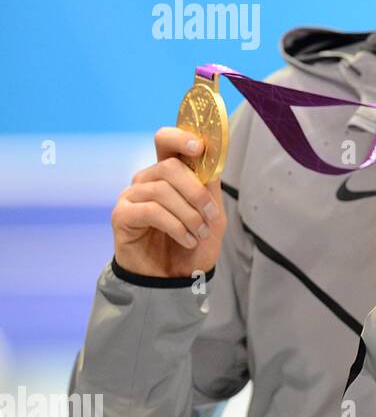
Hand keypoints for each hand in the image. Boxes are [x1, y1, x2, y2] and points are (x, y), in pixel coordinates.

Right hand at [111, 127, 225, 277]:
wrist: (176, 279)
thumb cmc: (193, 243)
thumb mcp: (212, 215)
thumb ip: (210, 187)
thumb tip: (211, 160)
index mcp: (169, 173)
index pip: (166, 141)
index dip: (181, 137)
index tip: (199, 147)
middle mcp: (147, 179)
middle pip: (169, 166)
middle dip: (196, 192)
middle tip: (211, 216)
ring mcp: (132, 196)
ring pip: (162, 190)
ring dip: (189, 214)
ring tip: (199, 233)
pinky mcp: (121, 215)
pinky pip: (151, 211)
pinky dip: (175, 226)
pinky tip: (186, 240)